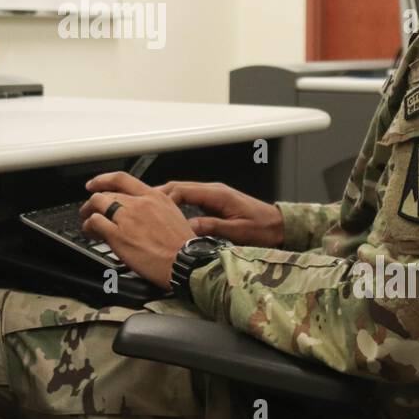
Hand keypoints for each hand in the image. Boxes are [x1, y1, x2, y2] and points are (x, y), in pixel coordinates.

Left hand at [81, 172, 194, 288]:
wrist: (185, 262)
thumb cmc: (183, 246)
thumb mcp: (173, 216)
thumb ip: (154, 209)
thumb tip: (141, 212)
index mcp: (154, 197)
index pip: (122, 179)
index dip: (103, 179)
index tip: (95, 184)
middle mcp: (139, 204)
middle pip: (107, 194)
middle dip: (94, 202)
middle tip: (90, 210)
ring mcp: (128, 218)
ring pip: (97, 205)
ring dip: (88, 213)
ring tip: (87, 222)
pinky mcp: (118, 235)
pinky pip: (95, 223)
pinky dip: (89, 226)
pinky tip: (90, 232)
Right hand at [156, 181, 284, 247]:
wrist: (279, 226)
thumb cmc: (264, 228)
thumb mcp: (239, 231)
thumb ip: (213, 227)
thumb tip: (189, 227)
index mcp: (218, 194)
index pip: (183, 190)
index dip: (163, 197)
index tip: (148, 206)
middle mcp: (214, 191)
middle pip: (178, 188)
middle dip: (157, 195)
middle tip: (139, 205)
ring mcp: (213, 195)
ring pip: (182, 192)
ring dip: (164, 199)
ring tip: (147, 209)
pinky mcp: (214, 202)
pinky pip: (189, 199)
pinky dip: (175, 204)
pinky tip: (166, 214)